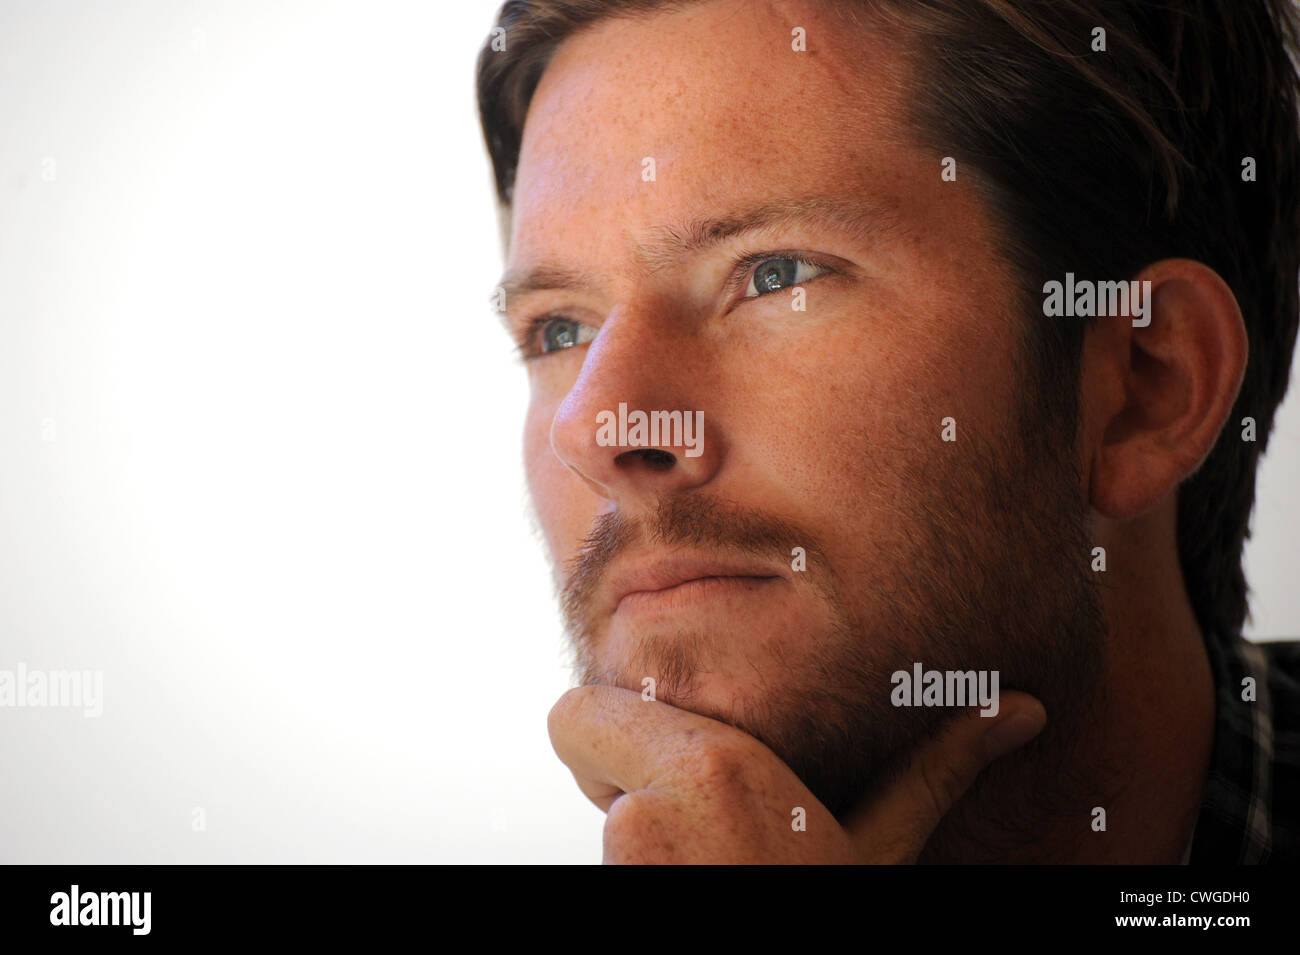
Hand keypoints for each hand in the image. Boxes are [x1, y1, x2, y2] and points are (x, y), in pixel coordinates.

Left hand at [547, 684, 1046, 863]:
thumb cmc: (832, 910)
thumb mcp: (878, 852)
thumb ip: (932, 770)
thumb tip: (1021, 710)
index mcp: (712, 766)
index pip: (574, 713)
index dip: (616, 743)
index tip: (676, 783)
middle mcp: (649, 808)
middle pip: (573, 758)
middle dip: (618, 781)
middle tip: (700, 836)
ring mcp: (622, 861)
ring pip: (589, 818)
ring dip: (636, 836)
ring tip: (711, 874)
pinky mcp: (612, 900)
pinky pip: (600, 864)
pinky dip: (635, 875)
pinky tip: (694, 893)